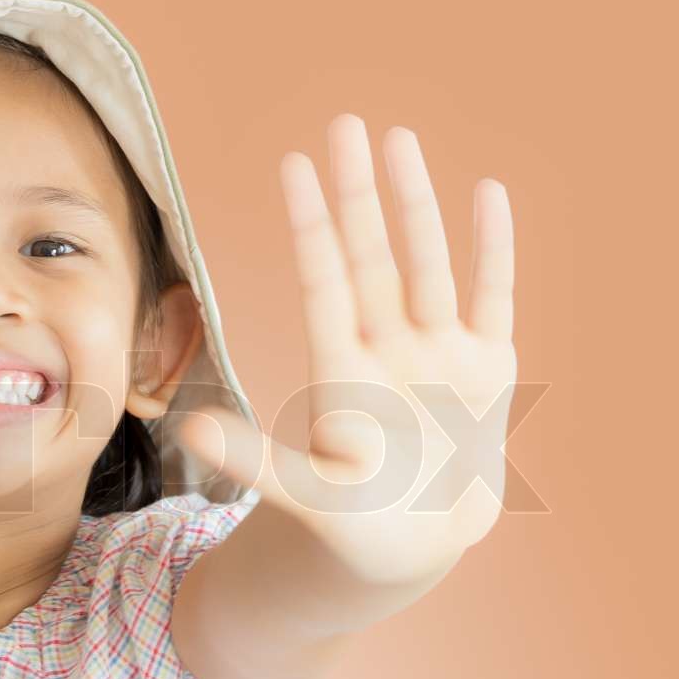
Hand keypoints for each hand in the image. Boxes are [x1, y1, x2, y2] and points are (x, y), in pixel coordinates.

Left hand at [181, 114, 516, 585]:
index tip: (294, 165)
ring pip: (427, 262)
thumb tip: (186, 430)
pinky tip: (488, 194)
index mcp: (341, 368)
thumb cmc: (349, 529)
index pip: (324, 278)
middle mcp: (386, 347)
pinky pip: (493, 296)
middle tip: (345, 125)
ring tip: (399, 141)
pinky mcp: (487, 369)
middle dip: (358, 192)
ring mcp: (438, 353)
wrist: (410, 552)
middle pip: (370, 255)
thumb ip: (250, 459)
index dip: (312, 224)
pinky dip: (492, 250)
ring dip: (416, 205)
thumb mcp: (301, 493)